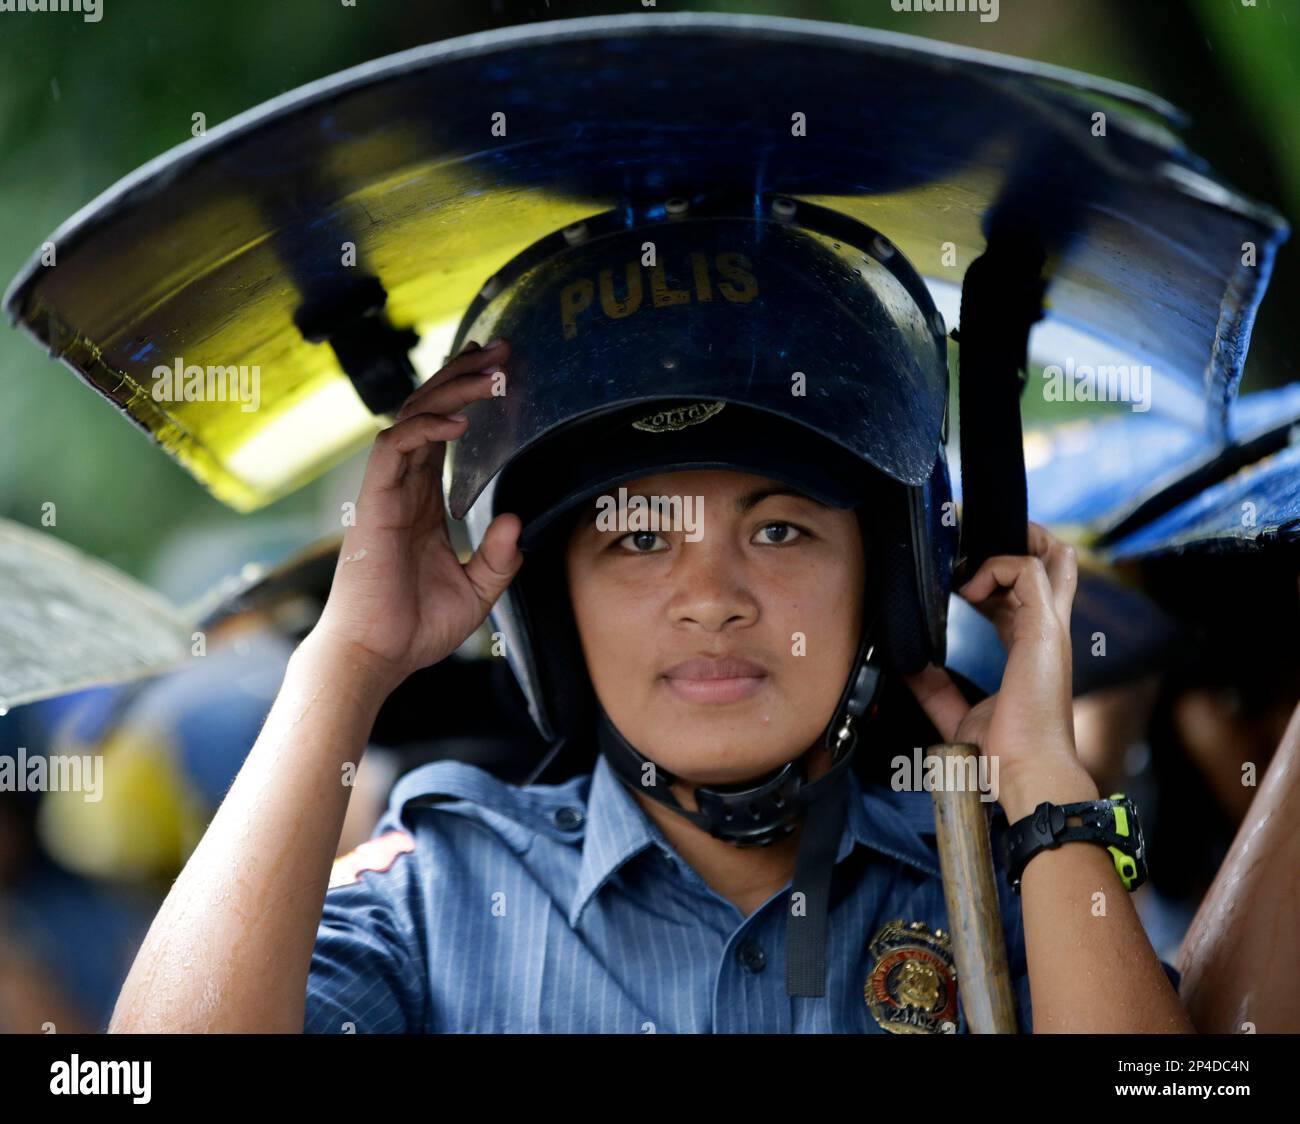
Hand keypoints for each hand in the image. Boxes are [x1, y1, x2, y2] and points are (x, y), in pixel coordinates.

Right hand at [309, 339, 523, 695]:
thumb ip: (498, 557)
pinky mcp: (374, 504)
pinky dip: (424, 429)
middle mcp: (402, 488)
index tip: (495, 370)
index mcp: (421, 501)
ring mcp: (386, 492)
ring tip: (488, 370)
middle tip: (500, 350)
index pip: (441, 432)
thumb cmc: (415, 628)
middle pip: (428, 412)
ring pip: (412, 418)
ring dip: (450, 390)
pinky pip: (394, 450)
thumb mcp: (476, 592)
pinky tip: (459, 423)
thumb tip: (515, 519)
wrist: (377, 656)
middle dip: (462, 376)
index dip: (465, 397)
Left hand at [903, 522, 1094, 817]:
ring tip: (968, 568)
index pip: (1023, 595)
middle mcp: (1047, 635)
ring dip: (1008, 546)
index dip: (992, 578)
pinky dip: (995, 568)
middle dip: (1025, 540)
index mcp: (1032, 650)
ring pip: (1053, 558)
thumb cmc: (1001, 756)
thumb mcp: (957, 714)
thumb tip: (908, 667)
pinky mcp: (1044, 630)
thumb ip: (934, 689)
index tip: (957, 584)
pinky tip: (965, 592)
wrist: (1023, 774)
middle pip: (1058, 565)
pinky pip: (1027, 571)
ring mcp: (1050, 630)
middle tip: (977, 542)